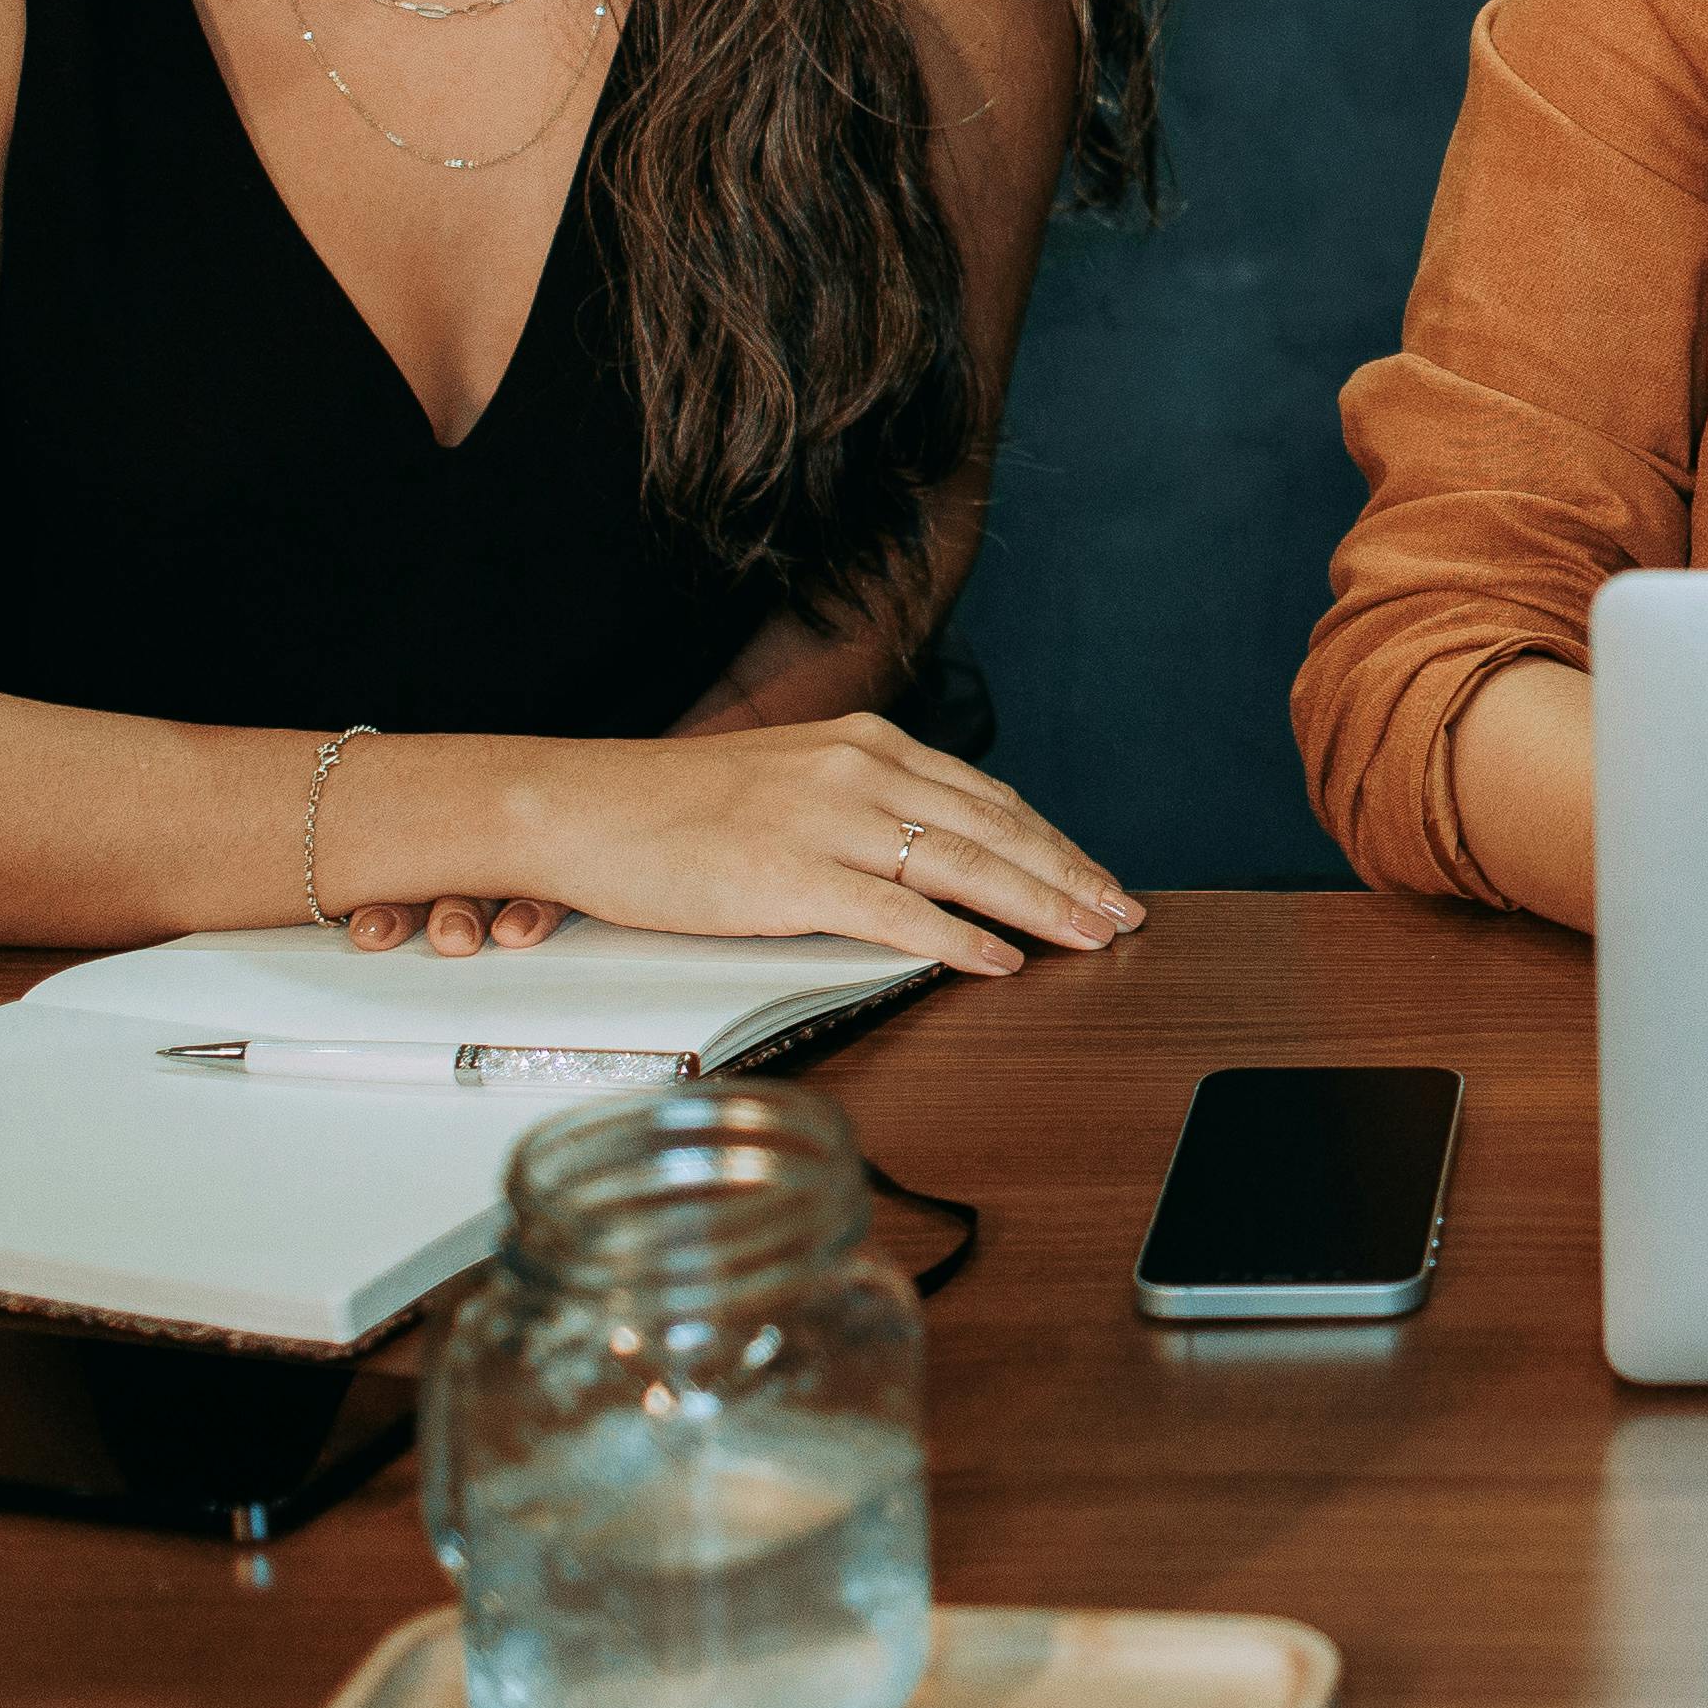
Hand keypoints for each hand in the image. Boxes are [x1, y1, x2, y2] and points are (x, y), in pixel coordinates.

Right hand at [350, 715, 1142, 979]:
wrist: (580, 804)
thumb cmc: (678, 806)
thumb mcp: (793, 782)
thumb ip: (866, 808)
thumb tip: (938, 857)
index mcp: (867, 745)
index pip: (989, 798)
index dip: (1054, 843)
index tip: (1101, 877)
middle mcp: (859, 770)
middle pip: (996, 829)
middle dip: (1071, 876)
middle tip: (1127, 915)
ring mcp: (826, 820)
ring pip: (964, 867)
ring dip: (1040, 906)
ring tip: (1092, 938)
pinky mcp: (788, 875)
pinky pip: (896, 914)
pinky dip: (958, 940)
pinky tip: (1000, 961)